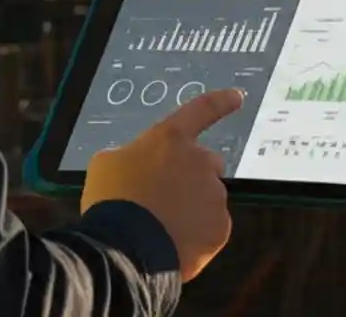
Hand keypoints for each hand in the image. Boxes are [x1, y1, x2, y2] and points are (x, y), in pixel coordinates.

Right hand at [80, 88, 243, 281]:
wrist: (124, 249)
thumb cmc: (111, 199)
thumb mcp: (107, 164)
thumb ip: (132, 156)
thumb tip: (138, 165)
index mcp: (171, 139)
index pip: (200, 110)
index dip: (220, 102)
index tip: (237, 96)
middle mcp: (201, 162)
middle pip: (208, 163)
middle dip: (193, 175)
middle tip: (167, 196)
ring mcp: (214, 195)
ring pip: (208, 198)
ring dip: (192, 207)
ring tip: (163, 226)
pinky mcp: (220, 228)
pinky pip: (211, 227)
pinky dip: (196, 233)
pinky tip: (173, 242)